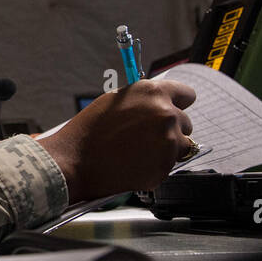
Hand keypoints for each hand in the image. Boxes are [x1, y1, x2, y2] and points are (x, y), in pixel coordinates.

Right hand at [35, 79, 196, 202]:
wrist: (74, 161)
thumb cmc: (88, 132)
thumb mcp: (115, 101)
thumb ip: (143, 100)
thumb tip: (158, 103)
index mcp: (153, 93)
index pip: (187, 94)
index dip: (178, 104)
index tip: (174, 110)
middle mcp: (165, 115)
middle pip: (186, 123)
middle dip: (171, 130)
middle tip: (146, 137)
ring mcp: (168, 142)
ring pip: (182, 146)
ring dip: (167, 149)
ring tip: (138, 152)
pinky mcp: (165, 166)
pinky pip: (169, 165)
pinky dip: (156, 166)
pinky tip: (134, 164)